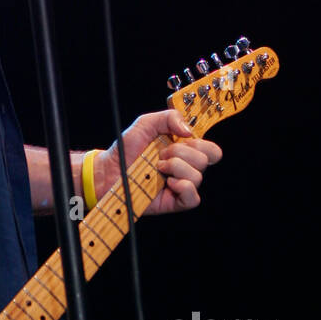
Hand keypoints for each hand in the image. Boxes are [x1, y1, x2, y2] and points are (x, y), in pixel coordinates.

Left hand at [96, 109, 222, 216]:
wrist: (109, 170)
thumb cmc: (126, 149)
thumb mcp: (146, 123)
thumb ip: (169, 117)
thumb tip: (189, 131)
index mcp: (184, 150)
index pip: (211, 149)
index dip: (201, 143)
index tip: (182, 139)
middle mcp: (185, 168)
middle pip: (205, 160)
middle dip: (181, 153)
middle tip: (161, 154)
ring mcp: (180, 185)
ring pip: (198, 176)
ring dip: (175, 167)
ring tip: (157, 167)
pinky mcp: (175, 201)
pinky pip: (193, 198)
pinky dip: (183, 187)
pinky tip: (167, 182)